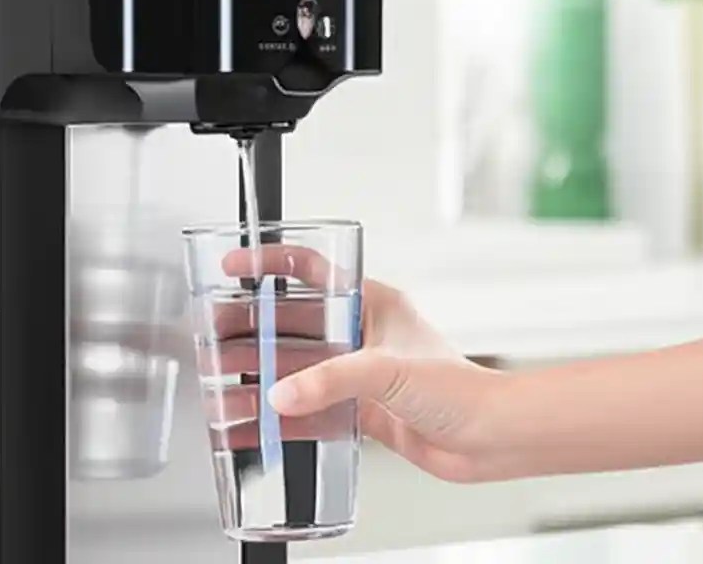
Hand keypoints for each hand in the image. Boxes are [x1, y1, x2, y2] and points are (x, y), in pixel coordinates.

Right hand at [219, 245, 520, 482]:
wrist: (489, 438)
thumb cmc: (461, 389)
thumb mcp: (388, 370)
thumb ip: (331, 381)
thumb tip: (281, 395)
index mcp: (371, 304)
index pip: (313, 270)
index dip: (270, 264)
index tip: (234, 264)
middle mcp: (361, 335)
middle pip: (292, 324)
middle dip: (250, 330)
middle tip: (213, 336)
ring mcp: (358, 374)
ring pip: (294, 369)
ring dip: (257, 377)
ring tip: (220, 388)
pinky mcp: (359, 412)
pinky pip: (307, 411)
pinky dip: (278, 419)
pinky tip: (252, 426)